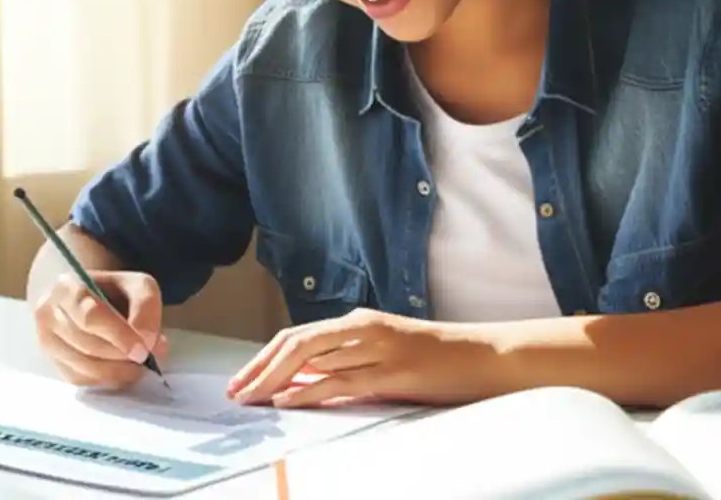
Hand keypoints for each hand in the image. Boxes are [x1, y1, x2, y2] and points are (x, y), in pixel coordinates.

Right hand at [33, 270, 168, 387]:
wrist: (93, 302)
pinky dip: (106, 380)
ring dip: (117, 371)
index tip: (143, 350)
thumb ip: (146, 306)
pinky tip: (121, 369)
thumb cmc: (115, 292)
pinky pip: (82, 380)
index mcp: (67, 286)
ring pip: (84, 367)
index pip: (90, 316)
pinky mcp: (54, 364)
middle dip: (121, 357)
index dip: (119, 336)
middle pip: (88, 345)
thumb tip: (146, 341)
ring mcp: (47, 341)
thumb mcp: (138, 285)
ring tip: (138, 365)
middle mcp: (48, 314)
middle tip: (146, 359)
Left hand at [226, 308, 507, 407]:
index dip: (263, 358)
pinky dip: (308, 390)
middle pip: (295, 344)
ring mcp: (377, 348)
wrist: (484, 355)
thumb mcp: (382, 353)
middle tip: (236, 392)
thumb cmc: (434, 358)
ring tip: (251, 398)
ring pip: (312, 359)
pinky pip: (341, 380)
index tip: (241, 379)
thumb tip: (301, 381)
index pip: (295, 336)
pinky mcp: (392, 372)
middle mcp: (361, 328)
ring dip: (274, 380)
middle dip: (259, 369)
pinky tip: (287, 399)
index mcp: (356, 322)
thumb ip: (344, 363)